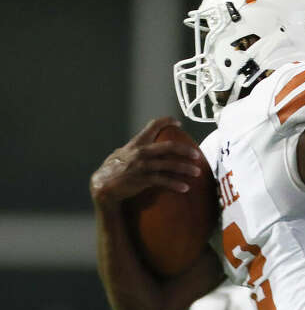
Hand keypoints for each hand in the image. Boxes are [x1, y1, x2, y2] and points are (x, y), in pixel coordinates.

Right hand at [89, 117, 203, 204]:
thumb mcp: (122, 153)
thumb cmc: (114, 170)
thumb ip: (136, 149)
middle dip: (185, 150)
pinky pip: (164, 181)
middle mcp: (141, 152)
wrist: (103, 185)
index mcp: (137, 143)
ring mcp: (142, 165)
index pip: (152, 126)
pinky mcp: (143, 179)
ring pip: (170, 165)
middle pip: (169, 147)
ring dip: (186, 169)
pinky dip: (176, 184)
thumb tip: (147, 146)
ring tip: (197, 172)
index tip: (177, 122)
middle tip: (197, 154)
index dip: (166, 121)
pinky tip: (185, 188)